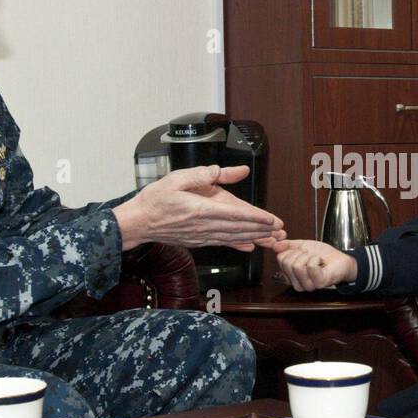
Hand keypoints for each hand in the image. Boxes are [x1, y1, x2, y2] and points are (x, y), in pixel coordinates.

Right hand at [112, 165, 285, 251]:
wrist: (138, 222)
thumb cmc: (155, 198)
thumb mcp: (179, 178)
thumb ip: (208, 174)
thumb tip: (235, 170)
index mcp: (200, 209)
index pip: (235, 214)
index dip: (255, 217)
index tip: (271, 219)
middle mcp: (203, 225)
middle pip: (239, 228)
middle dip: (261, 230)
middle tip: (280, 230)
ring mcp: (201, 236)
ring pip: (233, 237)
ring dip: (254, 238)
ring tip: (271, 239)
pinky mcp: (198, 241)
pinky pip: (222, 243)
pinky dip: (238, 245)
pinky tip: (249, 246)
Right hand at [270, 239, 356, 290]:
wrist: (341, 259)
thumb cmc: (323, 255)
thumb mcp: (302, 245)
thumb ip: (287, 245)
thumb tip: (274, 245)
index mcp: (291, 275)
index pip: (280, 259)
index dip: (292, 250)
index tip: (302, 251)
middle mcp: (297, 283)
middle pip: (287, 263)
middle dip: (300, 253)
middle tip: (310, 255)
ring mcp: (307, 285)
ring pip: (297, 266)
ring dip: (309, 256)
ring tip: (316, 259)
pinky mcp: (318, 283)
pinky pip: (310, 266)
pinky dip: (316, 259)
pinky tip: (321, 262)